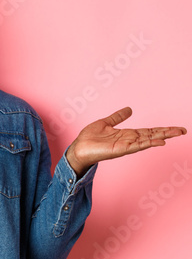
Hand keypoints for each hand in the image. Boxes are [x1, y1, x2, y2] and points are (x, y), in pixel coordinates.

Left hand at [65, 107, 186, 175]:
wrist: (78, 148)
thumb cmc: (89, 138)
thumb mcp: (105, 123)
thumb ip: (118, 117)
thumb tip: (129, 109)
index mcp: (127, 134)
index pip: (149, 131)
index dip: (162, 129)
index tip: (176, 128)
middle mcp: (129, 140)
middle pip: (152, 135)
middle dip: (167, 132)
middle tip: (183, 131)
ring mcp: (126, 145)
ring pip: (148, 140)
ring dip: (162, 136)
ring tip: (176, 134)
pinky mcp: (121, 150)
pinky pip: (138, 146)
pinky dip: (149, 143)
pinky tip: (159, 142)